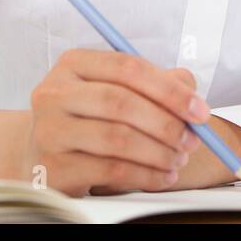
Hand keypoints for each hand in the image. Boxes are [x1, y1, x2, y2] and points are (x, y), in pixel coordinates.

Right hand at [15, 49, 208, 197]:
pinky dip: (146, 175)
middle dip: (166, 123)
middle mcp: (55, 92)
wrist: (41, 153)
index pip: (127, 68)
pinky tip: (162, 176)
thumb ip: (157, 83)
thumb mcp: (118, 91)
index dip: (169, 89)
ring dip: (158, 152)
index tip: (199, 110)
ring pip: (116, 138)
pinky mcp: (53, 166)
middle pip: (120, 102)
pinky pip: (110, 170)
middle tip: (193, 140)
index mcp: (73, 63)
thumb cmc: (89, 117)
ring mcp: (50, 130)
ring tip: (178, 159)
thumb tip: (190, 90)